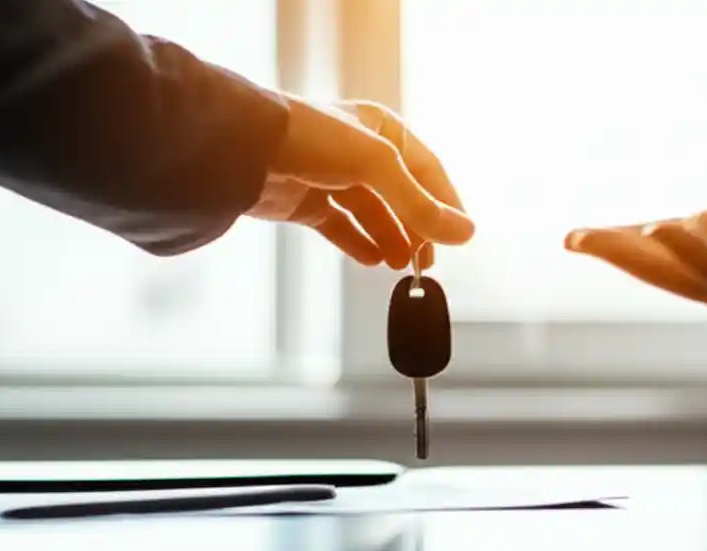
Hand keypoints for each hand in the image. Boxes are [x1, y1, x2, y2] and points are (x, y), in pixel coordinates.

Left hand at [249, 95, 471, 270]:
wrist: (242, 147)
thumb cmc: (310, 137)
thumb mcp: (377, 167)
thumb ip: (419, 205)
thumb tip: (464, 233)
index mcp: (383, 129)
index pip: (428, 171)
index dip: (445, 204)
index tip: (459, 238)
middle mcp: (359, 150)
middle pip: (401, 196)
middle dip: (416, 229)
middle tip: (427, 262)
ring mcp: (331, 176)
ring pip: (373, 215)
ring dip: (390, 240)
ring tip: (401, 266)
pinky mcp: (306, 201)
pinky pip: (341, 228)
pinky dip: (358, 244)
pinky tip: (373, 261)